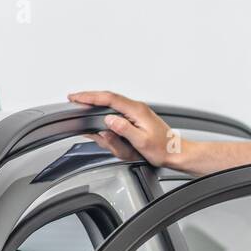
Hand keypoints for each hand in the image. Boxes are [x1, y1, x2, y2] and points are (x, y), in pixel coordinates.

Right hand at [65, 90, 188, 169]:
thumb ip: (125, 129)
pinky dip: (104, 114)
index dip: (91, 97)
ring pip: (111, 106)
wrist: (176, 152)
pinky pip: (116, 114)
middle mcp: (136, 109)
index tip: (77, 98)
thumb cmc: (163, 149)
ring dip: (96, 106)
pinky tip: (98, 119)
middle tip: (74, 100)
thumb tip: (109, 120)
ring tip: (83, 107)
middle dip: (89, 98)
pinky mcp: (136, 120)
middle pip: (108, 99)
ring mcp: (136, 114)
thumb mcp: (142, 142)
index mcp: (137, 111)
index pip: (109, 99)